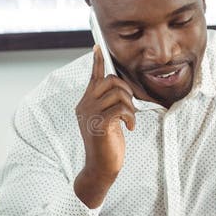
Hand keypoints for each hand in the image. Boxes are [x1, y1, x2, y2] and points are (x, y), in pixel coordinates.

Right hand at [74, 45, 136, 205]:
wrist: (101, 168)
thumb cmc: (108, 145)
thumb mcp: (107, 120)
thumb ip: (109, 104)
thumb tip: (120, 88)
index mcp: (85, 103)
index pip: (93, 77)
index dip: (97, 61)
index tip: (98, 46)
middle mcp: (84, 105)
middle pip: (110, 81)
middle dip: (127, 90)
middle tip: (130, 108)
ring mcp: (90, 114)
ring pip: (118, 93)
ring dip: (130, 106)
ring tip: (129, 120)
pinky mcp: (99, 124)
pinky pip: (121, 108)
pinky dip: (130, 116)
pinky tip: (129, 128)